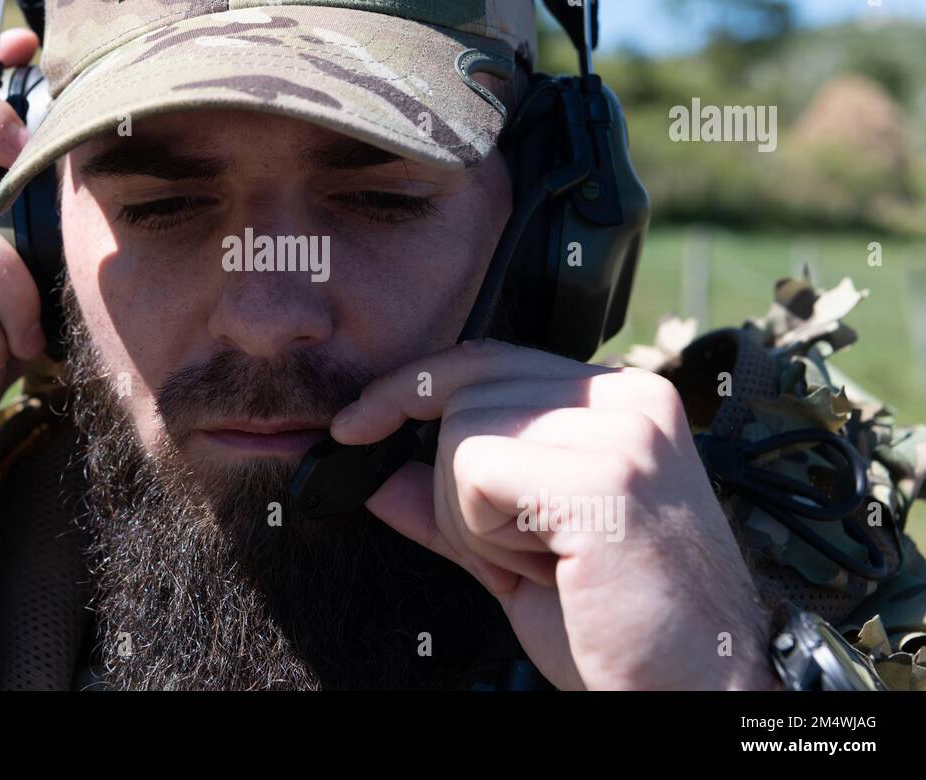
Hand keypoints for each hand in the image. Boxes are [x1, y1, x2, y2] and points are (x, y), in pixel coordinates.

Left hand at [335, 338, 775, 689]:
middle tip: (515, 554)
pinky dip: (482, 533)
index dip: (409, 386)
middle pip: (463, 392)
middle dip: (452, 485)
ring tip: (543, 562)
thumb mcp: (513, 549)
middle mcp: (627, 398)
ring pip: (461, 432)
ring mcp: (621, 432)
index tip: (355, 423)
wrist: (693, 690)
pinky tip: (544, 566)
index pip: (485, 358)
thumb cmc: (615, 625)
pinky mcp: (604, 476)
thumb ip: (447, 498)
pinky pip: (474, 471)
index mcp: (618, 400)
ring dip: (472, 519)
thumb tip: (372, 467)